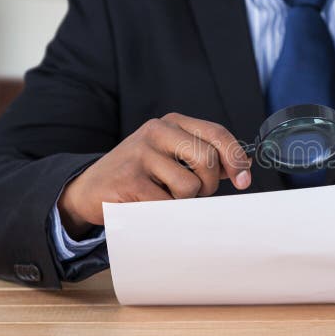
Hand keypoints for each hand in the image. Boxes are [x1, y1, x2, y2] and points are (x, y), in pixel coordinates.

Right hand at [58, 113, 250, 237]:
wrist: (90, 188)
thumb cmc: (140, 175)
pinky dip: (165, 212)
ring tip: (165, 197)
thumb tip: (242, 168)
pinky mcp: (129, 178)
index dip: (235, 159)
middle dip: (208, 185)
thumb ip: (205, 159)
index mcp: (172, 123)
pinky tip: (149, 205)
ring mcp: (140, 153)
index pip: (216, 134)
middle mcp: (156, 131)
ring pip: (189, 186)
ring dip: (184, 201)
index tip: (244, 181)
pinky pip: (167, 204)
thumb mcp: (172, 157)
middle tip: (193, 194)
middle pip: (207, 160)